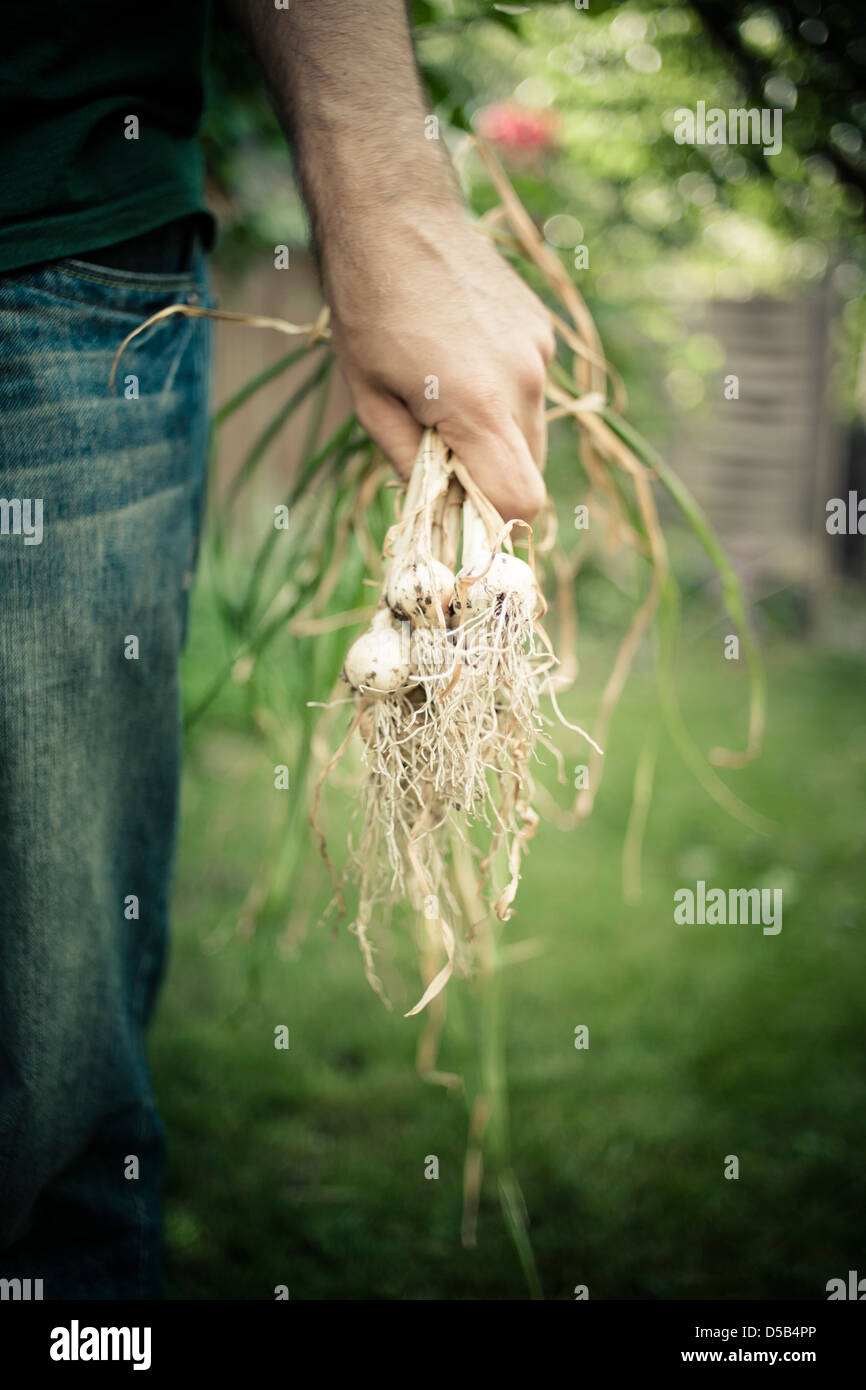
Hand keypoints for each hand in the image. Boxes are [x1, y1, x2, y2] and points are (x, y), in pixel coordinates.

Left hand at [324, 204, 555, 522]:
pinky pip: (530, 391)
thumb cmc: (368, 308)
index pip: (520, 502)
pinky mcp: (542, 332)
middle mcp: (523, 382)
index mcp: (479, 406)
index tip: (460, 522)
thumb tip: (438, 510)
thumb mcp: (369, 400)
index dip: (494, 526)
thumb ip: (411, 464)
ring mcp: (538, 354)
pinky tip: (462, 361)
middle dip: (491, 482)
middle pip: (529, 473)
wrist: (394, 213)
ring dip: (497, 439)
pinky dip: (504, 398)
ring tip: (445, 399)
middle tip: (441, 461)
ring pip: (532, 433)